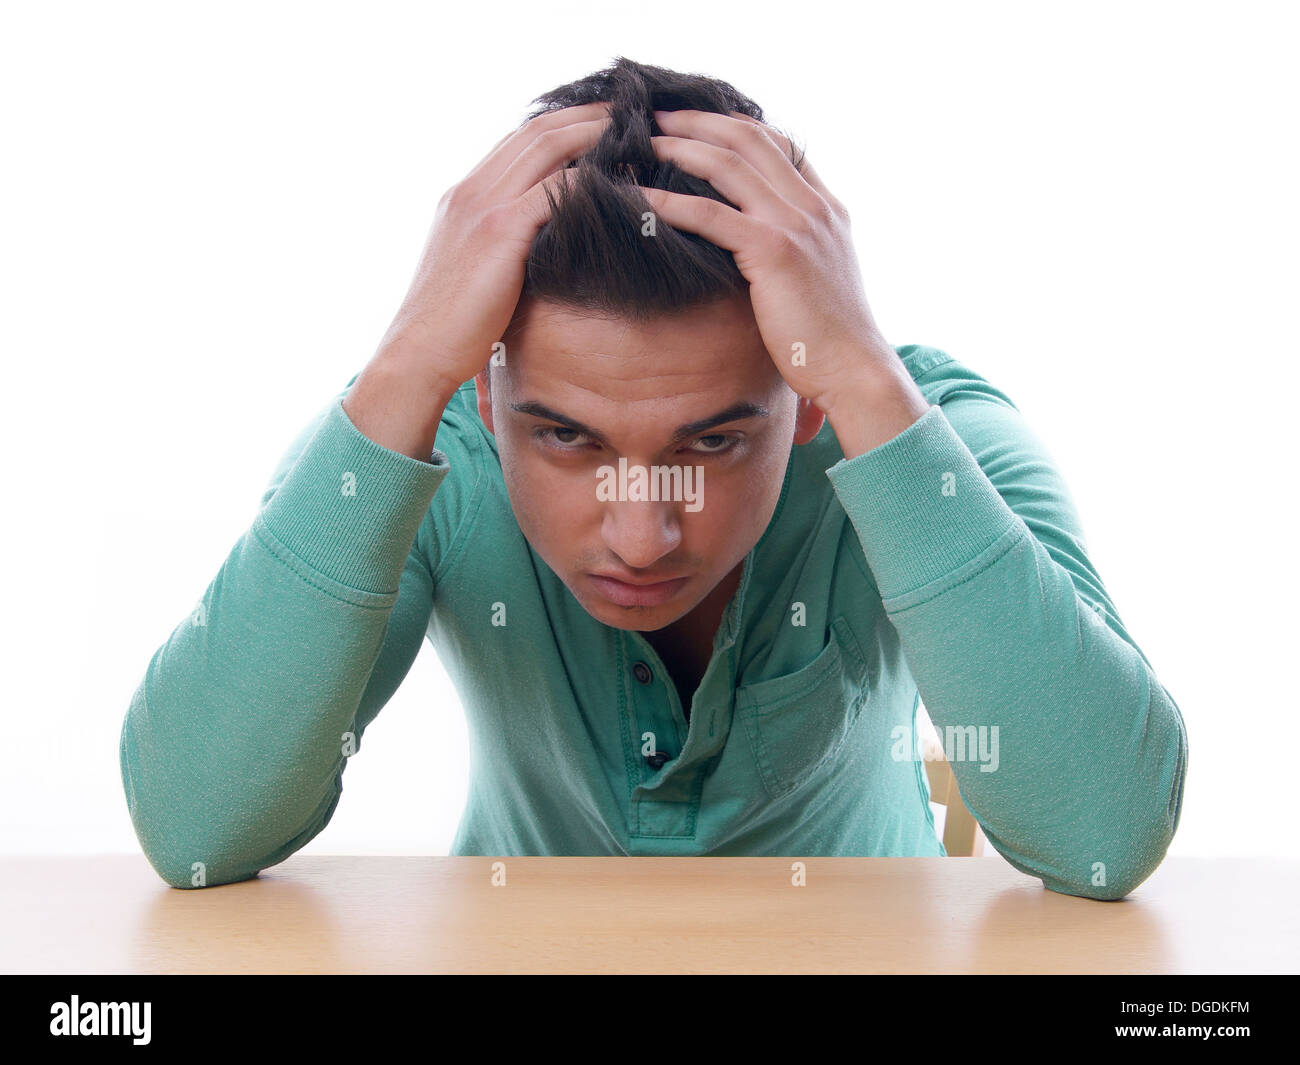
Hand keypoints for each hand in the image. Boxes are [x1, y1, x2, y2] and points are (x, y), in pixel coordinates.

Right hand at [381, 101, 613, 393]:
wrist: (418, 353)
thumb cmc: (450, 329)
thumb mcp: (474, 273)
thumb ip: (504, 247)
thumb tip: (547, 250)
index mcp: (464, 196)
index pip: (518, 140)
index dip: (563, 125)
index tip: (601, 123)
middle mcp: (471, 191)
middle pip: (538, 131)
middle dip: (587, 117)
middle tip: (632, 115)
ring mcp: (483, 206)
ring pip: (549, 147)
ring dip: (596, 137)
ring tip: (637, 137)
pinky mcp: (500, 232)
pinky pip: (557, 191)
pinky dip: (594, 183)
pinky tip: (625, 186)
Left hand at [637, 109, 920, 418]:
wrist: (854, 369)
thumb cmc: (830, 339)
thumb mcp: (820, 279)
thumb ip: (798, 249)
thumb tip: (757, 250)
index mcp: (826, 207)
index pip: (779, 144)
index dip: (735, 125)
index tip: (696, 121)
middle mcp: (813, 205)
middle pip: (749, 138)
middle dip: (697, 121)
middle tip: (656, 116)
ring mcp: (794, 224)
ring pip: (726, 166)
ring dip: (678, 148)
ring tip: (641, 145)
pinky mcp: (772, 251)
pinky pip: (710, 215)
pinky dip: (669, 202)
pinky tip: (638, 199)